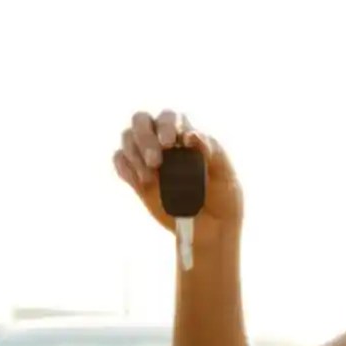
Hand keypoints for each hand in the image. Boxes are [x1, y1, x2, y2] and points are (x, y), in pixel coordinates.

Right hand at [113, 110, 242, 240]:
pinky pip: (120, 162)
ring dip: (134, 154)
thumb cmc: (223, 196)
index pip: (170, 118)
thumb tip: (191, 135)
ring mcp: (148, 159)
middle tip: (155, 161)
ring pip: (128, 139)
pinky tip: (138, 180)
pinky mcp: (137, 177)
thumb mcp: (225, 174)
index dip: (166, 125)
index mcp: (186, 135)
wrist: (211, 227)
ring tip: (149, 178)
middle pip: (141, 121)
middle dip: (144, 137)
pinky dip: (124, 168)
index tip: (169, 143)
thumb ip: (211, 152)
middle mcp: (164, 142)